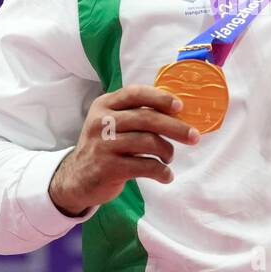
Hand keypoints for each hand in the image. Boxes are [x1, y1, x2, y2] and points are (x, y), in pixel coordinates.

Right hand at [48, 84, 200, 214]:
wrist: (76, 178)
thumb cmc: (104, 147)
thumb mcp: (110, 123)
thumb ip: (135, 114)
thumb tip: (176, 111)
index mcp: (104, 105)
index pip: (135, 93)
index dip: (160, 98)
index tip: (180, 106)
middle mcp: (102, 122)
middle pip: (147, 119)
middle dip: (176, 127)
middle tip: (194, 137)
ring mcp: (104, 145)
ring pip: (148, 142)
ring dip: (167, 151)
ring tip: (169, 158)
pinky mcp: (109, 168)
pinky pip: (145, 166)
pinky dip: (162, 172)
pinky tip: (166, 175)